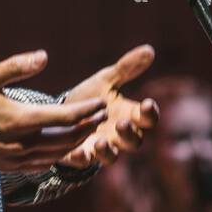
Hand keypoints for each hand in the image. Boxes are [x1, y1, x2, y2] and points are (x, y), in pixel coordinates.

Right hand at [0, 49, 106, 173]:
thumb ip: (17, 66)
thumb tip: (44, 55)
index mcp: (20, 119)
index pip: (65, 118)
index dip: (87, 111)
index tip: (101, 103)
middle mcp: (23, 143)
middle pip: (68, 138)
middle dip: (88, 127)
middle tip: (102, 116)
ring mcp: (17, 158)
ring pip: (58, 153)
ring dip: (77, 141)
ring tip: (88, 130)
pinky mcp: (10, 167)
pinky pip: (43, 164)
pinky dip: (58, 155)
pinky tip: (63, 147)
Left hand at [57, 44, 159, 170]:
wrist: (61, 113)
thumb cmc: (90, 98)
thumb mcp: (105, 80)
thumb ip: (126, 68)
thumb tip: (149, 50)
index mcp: (128, 115)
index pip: (147, 119)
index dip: (150, 114)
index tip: (148, 104)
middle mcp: (118, 136)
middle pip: (134, 142)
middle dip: (130, 134)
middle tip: (122, 122)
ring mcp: (100, 147)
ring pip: (111, 157)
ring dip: (108, 151)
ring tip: (102, 141)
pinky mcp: (79, 155)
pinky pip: (83, 161)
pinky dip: (82, 158)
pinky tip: (78, 152)